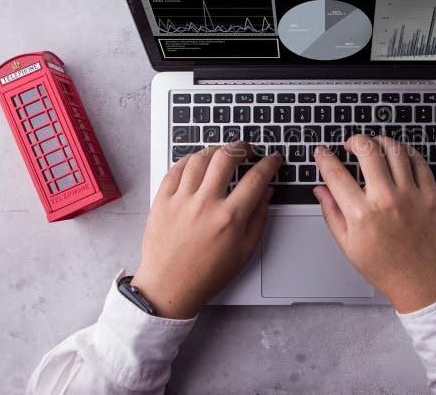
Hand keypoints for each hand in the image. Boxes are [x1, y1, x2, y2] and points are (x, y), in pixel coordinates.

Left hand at [131, 141, 281, 318]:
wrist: (170, 287)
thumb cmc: (207, 274)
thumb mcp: (244, 250)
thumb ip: (259, 217)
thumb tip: (267, 192)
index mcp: (230, 218)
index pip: (257, 178)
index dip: (270, 163)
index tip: (273, 159)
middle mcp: (205, 204)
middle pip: (227, 156)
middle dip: (242, 147)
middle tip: (247, 150)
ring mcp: (181, 200)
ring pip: (200, 158)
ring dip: (216, 150)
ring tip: (223, 154)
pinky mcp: (162, 201)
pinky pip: (176, 169)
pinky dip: (189, 160)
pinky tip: (198, 162)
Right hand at [314, 135, 435, 312]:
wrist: (422, 282)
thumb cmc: (386, 268)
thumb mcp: (348, 246)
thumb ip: (332, 214)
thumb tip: (320, 190)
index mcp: (361, 214)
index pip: (336, 173)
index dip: (324, 158)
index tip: (322, 152)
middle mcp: (386, 200)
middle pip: (367, 150)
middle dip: (355, 140)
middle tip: (351, 143)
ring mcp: (411, 196)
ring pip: (395, 150)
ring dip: (381, 141)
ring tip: (375, 145)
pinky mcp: (431, 196)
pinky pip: (419, 162)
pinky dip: (407, 152)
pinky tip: (399, 155)